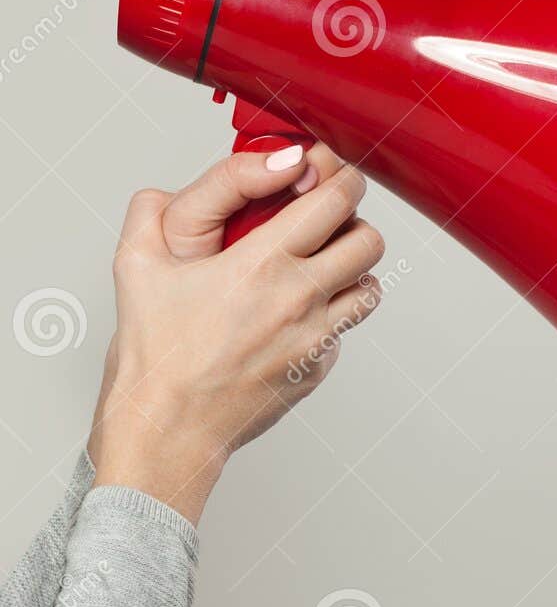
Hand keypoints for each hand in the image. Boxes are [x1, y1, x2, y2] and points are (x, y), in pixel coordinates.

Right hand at [87, 143, 385, 523]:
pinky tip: (294, 317)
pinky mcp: (320, 367)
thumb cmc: (154, 359)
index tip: (331, 175)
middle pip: (369, 240)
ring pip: (370, 287)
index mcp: (262, 265)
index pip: (335, 200)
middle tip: (329, 223)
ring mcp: (317, 337)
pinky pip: (344, 330)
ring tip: (318, 269)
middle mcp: (300, 298)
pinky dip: (331, 317)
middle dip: (353, 223)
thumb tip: (160, 192)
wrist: (167, 431)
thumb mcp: (135, 271)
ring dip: (352, 272)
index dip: (340, 179)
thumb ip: (148, 216)